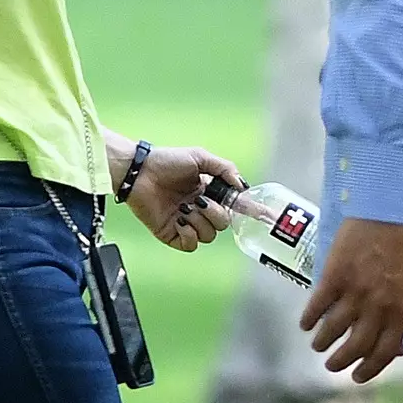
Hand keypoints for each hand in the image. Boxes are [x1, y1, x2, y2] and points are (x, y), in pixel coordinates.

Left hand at [117, 143, 240, 251]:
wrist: (138, 171)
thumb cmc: (166, 160)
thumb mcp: (201, 157)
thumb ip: (225, 169)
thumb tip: (242, 188)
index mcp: (209, 193)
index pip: (234, 206)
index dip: (250, 211)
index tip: (263, 214)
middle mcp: (199, 209)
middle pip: (223, 224)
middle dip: (215, 214)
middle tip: (199, 201)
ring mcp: (185, 222)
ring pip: (208, 236)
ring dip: (199, 222)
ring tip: (183, 209)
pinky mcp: (170, 234)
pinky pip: (190, 245)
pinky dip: (189, 235)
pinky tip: (180, 221)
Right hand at [301, 219, 402, 383]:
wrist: (389, 213)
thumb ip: (401, 317)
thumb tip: (396, 348)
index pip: (384, 352)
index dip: (369, 369)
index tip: (357, 378)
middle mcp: (379, 306)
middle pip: (356, 346)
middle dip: (341, 362)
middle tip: (331, 366)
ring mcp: (355, 292)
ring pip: (333, 330)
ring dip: (323, 342)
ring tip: (317, 345)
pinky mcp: (334, 277)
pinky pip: (317, 307)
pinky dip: (309, 319)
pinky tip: (305, 325)